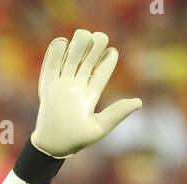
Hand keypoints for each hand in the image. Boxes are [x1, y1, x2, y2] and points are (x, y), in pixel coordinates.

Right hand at [30, 29, 141, 158]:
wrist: (52, 145)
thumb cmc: (76, 140)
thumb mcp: (100, 127)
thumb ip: (117, 113)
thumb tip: (139, 102)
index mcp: (90, 95)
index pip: (101, 72)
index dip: (107, 60)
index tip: (112, 52)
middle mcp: (77, 86)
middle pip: (87, 60)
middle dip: (94, 47)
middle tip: (100, 38)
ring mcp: (62, 84)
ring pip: (71, 58)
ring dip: (77, 44)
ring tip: (83, 35)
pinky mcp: (47, 84)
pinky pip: (51, 63)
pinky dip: (56, 51)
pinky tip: (62, 42)